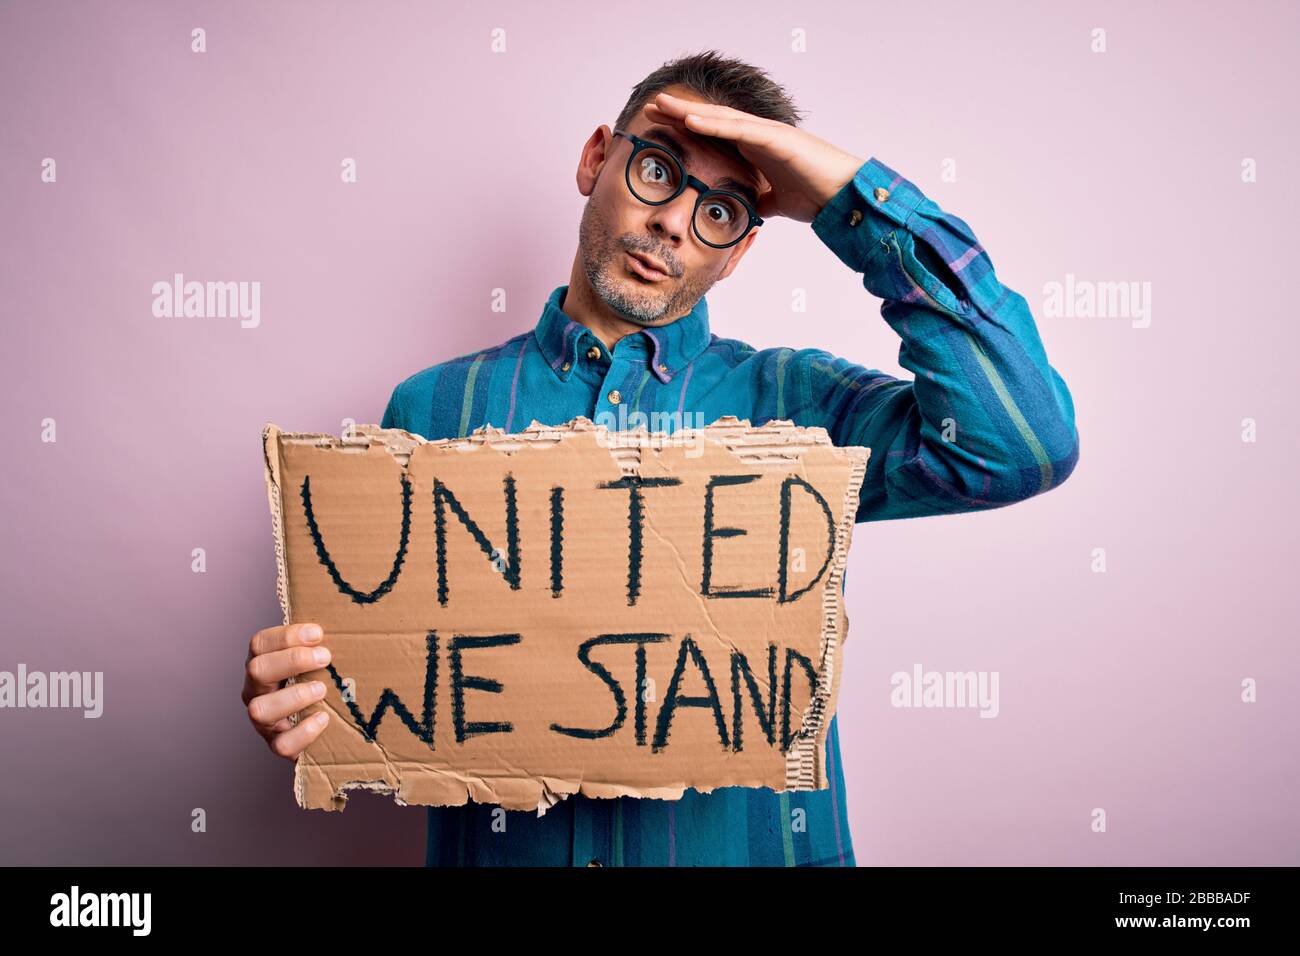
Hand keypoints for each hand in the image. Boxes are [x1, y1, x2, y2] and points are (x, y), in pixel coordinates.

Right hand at [242, 622, 331, 758]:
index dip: (286, 636)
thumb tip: (351, 616)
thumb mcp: (317, 659)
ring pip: (260, 709)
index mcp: (263, 664)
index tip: (318, 633)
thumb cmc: (322, 679)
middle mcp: (256, 691)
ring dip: (294, 696)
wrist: (328, 725)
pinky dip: (304, 732)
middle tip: (325, 657)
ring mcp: (264, 720)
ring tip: (322, 689)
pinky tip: (324, 718)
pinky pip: (282, 744)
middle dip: (292, 660)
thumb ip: (321, 641)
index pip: (259, 643)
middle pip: (256, 669)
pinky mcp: (277, 745)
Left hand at [643, 91, 865, 222]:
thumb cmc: (817, 196)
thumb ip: (761, 202)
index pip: (714, 134)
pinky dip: (714, 124)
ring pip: (721, 118)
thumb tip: (746, 211)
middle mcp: (758, 136)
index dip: (686, 129)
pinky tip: (691, 120)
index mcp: (756, 149)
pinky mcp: (777, 139)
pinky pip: (740, 129)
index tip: (659, 128)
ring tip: (662, 104)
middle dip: (680, 113)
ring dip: (689, 111)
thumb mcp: (777, 203)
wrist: (845, 198)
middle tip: (651, 107)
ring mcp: (767, 134)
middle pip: (712, 120)